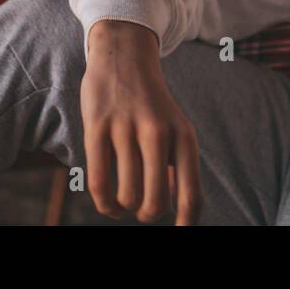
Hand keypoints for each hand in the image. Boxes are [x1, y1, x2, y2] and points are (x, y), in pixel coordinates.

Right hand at [80, 20, 202, 224]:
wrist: (124, 56)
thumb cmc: (152, 103)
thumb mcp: (176, 127)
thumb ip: (178, 164)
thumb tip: (176, 206)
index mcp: (184, 136)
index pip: (192, 195)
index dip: (187, 223)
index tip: (180, 233)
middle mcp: (158, 133)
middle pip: (155, 203)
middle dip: (148, 214)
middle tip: (143, 209)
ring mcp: (126, 129)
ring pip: (127, 196)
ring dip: (125, 207)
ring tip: (124, 202)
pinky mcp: (97, 127)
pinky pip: (100, 183)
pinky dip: (104, 204)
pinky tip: (109, 204)